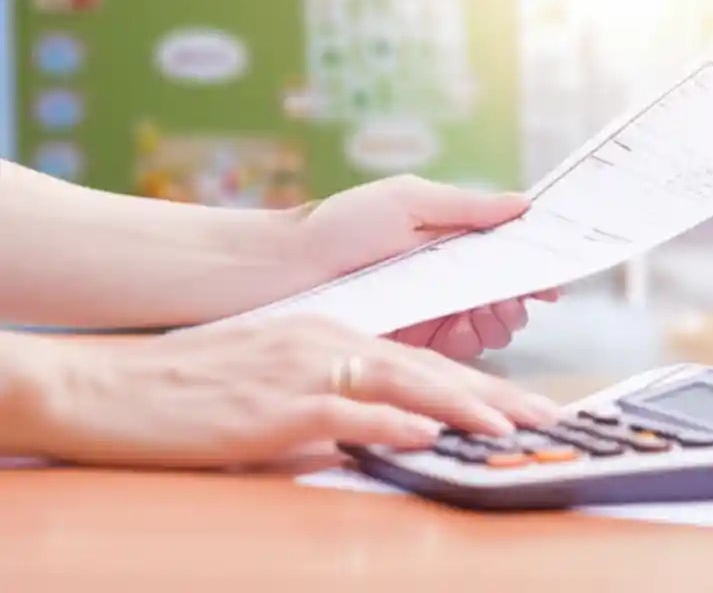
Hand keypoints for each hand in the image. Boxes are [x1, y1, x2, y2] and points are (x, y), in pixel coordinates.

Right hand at [28, 317, 561, 468]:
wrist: (113, 384)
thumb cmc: (191, 386)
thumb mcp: (272, 373)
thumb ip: (331, 390)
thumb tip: (385, 423)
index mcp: (329, 336)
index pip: (420, 359)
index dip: (476, 384)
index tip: (517, 406)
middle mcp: (327, 344)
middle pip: (429, 368)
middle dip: (493, 396)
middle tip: (543, 417)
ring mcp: (305, 372)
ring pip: (405, 382)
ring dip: (465, 406)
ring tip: (511, 427)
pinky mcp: (278, 404)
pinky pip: (350, 412)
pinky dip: (395, 422)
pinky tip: (430, 434)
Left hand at [297, 175, 558, 358]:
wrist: (287, 271)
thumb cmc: (341, 225)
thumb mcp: (408, 200)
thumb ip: (468, 206)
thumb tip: (523, 204)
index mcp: (455, 241)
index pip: (511, 256)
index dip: (537, 268)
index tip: (551, 280)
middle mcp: (452, 279)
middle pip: (511, 298)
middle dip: (518, 300)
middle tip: (508, 298)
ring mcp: (436, 313)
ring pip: (493, 330)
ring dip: (495, 322)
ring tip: (479, 311)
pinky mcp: (416, 345)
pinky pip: (460, 353)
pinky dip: (466, 342)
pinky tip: (454, 329)